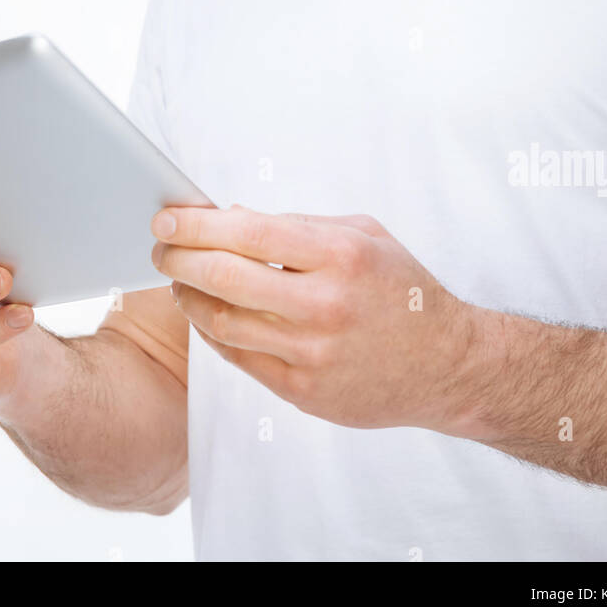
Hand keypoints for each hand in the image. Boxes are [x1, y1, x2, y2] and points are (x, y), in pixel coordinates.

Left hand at [151, 204, 483, 430]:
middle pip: (226, 277)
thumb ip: (300, 223)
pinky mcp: (305, 390)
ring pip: (224, 323)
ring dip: (189, 298)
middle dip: (180, 258)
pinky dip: (213, 334)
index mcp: (341, 254)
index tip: (167, 219)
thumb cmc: (403, 291)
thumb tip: (232, 215)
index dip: (198, 225)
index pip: (250, 232)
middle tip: (159, 248)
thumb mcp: (364, 235)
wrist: (447, 364)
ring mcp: (313, 352)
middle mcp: (325, 303)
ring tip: (177, 280)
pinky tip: (204, 315)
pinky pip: (240, 358)